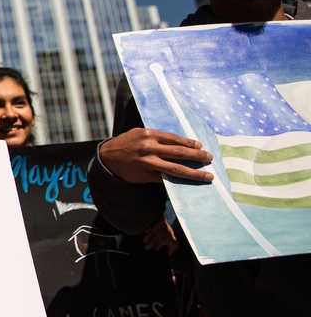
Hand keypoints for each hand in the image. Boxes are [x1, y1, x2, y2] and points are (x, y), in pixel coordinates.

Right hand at [99, 128, 213, 183]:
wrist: (107, 157)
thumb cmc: (126, 143)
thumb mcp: (139, 133)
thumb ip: (157, 137)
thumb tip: (180, 143)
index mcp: (149, 135)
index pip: (175, 139)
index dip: (190, 144)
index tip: (201, 147)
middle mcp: (149, 148)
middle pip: (179, 153)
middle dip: (198, 157)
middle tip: (210, 158)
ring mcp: (148, 163)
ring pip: (176, 168)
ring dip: (194, 173)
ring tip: (207, 175)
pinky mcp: (146, 175)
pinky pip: (165, 178)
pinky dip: (178, 181)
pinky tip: (188, 182)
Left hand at [144, 218, 176, 253]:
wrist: (165, 258)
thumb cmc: (156, 247)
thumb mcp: (151, 239)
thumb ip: (148, 233)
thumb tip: (142, 231)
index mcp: (162, 226)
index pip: (160, 219)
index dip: (153, 222)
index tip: (145, 229)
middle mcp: (168, 229)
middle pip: (161, 225)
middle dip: (151, 233)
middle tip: (144, 241)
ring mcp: (172, 235)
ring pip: (162, 232)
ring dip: (153, 240)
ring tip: (147, 247)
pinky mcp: (175, 242)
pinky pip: (167, 239)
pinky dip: (159, 243)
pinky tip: (156, 248)